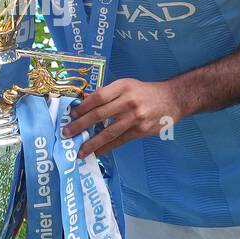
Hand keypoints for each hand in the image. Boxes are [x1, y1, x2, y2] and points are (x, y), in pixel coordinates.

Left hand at [61, 79, 185, 158]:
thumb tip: (83, 102)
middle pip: (100, 115)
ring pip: (109, 132)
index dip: (83, 107)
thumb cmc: (145, 92)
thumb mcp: (127, 85)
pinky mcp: (141, 130)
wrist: (173, 99)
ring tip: (79, 151)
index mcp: (122, 87)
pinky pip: (120, 141)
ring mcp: (135, 117)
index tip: (71, 115)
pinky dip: (107, 148)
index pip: (98, 97)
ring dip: (91, 143)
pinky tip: (97, 152)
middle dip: (80, 125)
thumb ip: (107, 94)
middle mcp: (128, 101)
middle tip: (66, 134)